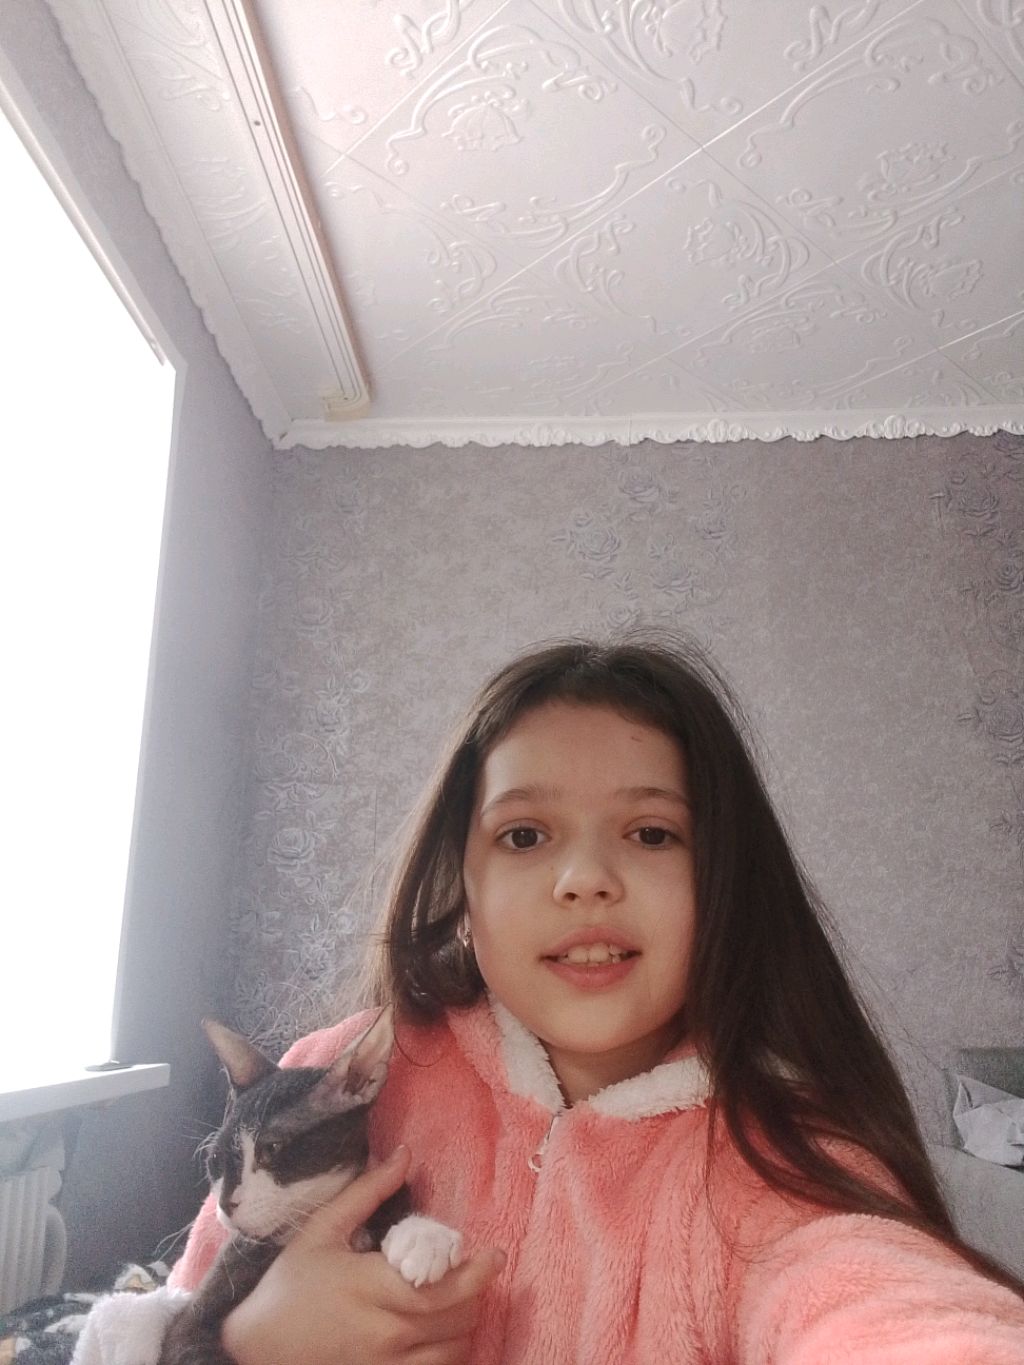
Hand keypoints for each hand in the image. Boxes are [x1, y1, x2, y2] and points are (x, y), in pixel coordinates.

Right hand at [220, 1146, 504, 1364]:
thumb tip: (405, 1155)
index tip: (495, 1255)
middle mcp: (385, 1333)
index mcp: (373, 1288)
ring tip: (461, 1302)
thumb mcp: (322, 1230)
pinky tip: (442, 1336)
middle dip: (475, 1294)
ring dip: (464, 1325)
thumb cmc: (288, 1285)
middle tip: (476, 1273)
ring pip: (451, 1352)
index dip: (477, 1273)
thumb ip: (368, 1192)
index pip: (444, 1288)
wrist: (253, 1347)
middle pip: (456, 1319)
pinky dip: (448, 1356)